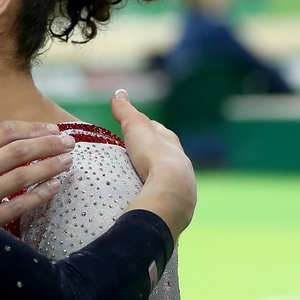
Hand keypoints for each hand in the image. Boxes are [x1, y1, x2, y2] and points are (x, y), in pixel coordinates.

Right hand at [0, 121, 74, 224]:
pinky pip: (20, 205)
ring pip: (24, 175)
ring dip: (50, 166)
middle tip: (68, 142)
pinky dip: (41, 194)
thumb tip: (16, 140)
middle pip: (19, 150)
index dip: (32, 128)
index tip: (52, 129)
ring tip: (67, 161)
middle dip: (49, 144)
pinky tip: (55, 187)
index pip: (4, 132)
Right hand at [112, 89, 196, 237]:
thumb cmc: (153, 155)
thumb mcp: (135, 127)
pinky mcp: (176, 207)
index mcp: (171, 144)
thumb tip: (118, 92)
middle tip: (137, 155)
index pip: (160, 132)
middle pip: (166, 156)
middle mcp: (180, 164)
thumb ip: (126, 111)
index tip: (136, 128)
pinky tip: (146, 200)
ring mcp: (181, 187)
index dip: (148, 129)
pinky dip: (156, 197)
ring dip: (156, 178)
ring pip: (167, 179)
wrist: (170, 191)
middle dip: (154, 154)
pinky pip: (164, 199)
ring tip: (139, 180)